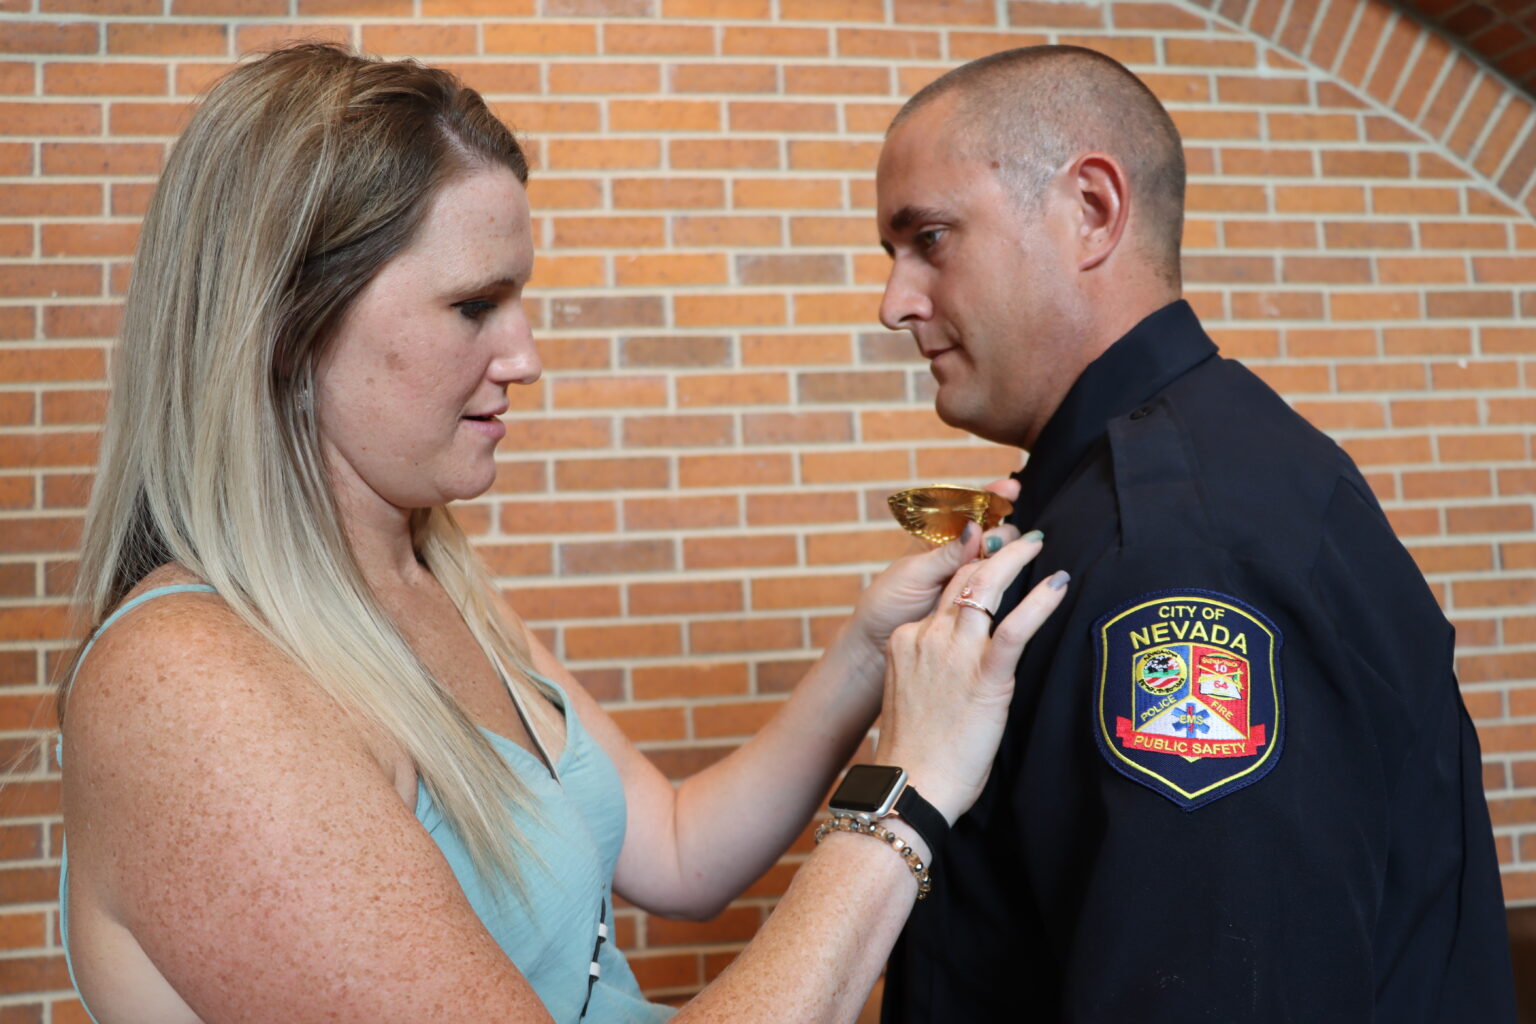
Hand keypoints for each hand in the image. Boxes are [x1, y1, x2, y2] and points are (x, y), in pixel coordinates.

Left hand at [848, 477, 1023, 655]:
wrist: (877, 642)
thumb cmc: (888, 601)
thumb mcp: (914, 573)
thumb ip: (946, 555)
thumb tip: (976, 528)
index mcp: (939, 539)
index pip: (969, 510)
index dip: (992, 497)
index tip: (1011, 489)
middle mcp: (958, 555)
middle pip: (992, 532)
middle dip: (1004, 528)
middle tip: (1003, 540)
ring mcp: (968, 579)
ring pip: (998, 558)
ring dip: (1010, 551)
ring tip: (1018, 551)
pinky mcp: (974, 604)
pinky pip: (995, 585)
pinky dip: (1008, 577)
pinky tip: (1021, 572)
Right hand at [875, 532, 1067, 822]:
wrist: (911, 786)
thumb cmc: (918, 754)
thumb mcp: (914, 696)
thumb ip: (935, 669)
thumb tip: (963, 667)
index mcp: (907, 639)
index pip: (943, 594)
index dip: (970, 574)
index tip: (991, 560)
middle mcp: (926, 635)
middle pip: (964, 578)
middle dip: (994, 552)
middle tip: (1020, 538)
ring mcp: (952, 651)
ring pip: (986, 586)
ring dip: (1015, 559)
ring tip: (1037, 544)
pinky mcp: (984, 674)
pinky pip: (1017, 626)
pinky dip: (1040, 600)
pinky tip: (1057, 583)